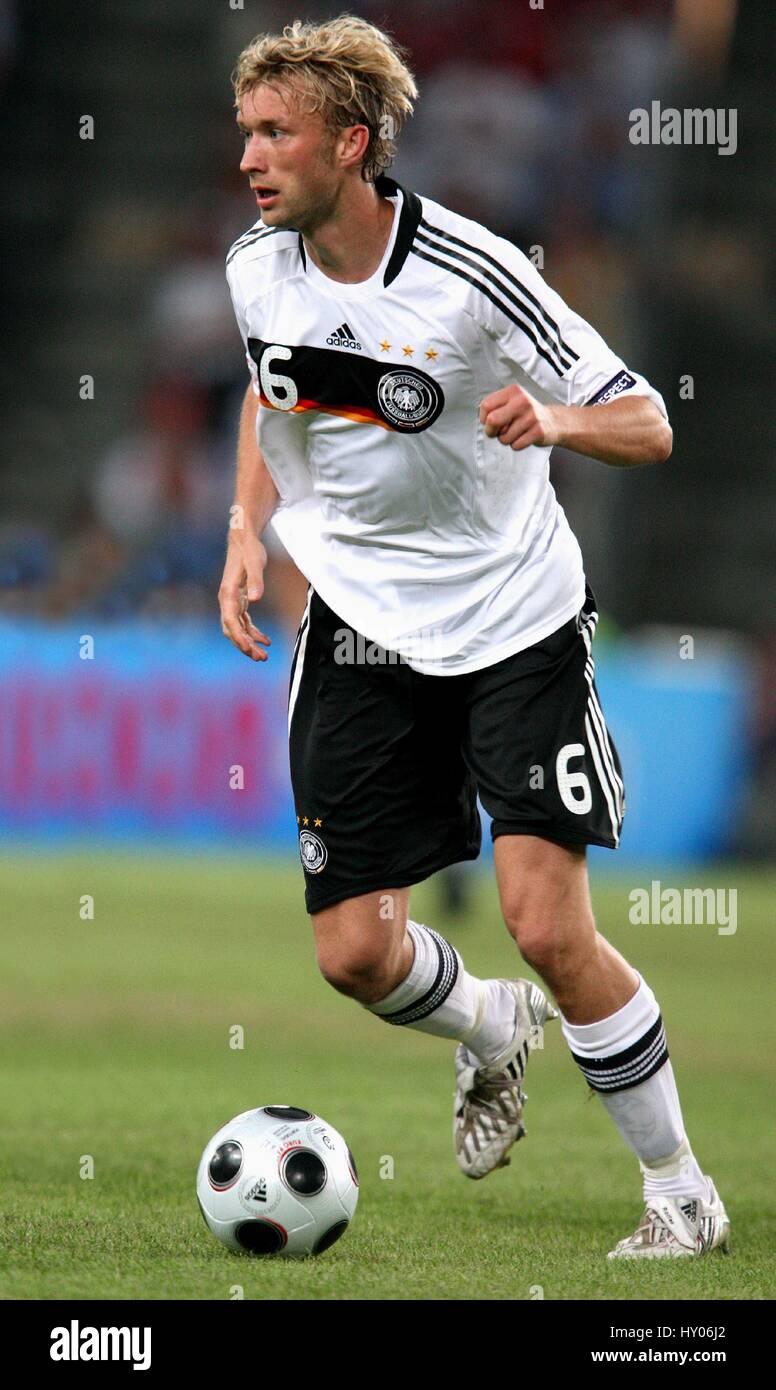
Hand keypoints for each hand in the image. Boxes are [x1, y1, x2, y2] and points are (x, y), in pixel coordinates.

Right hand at [218, 531, 271, 661]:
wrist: (243, 537)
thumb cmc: (249, 549)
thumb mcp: (255, 562)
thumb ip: (255, 580)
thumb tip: (256, 598)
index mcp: (228, 593)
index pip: (231, 621)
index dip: (240, 638)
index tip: (251, 649)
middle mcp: (227, 600)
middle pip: (232, 630)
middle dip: (244, 645)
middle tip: (260, 658)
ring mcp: (232, 601)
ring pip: (238, 628)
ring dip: (249, 642)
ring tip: (263, 655)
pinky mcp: (239, 599)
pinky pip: (244, 622)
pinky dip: (253, 632)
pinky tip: (266, 640)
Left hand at [479, 384, 559, 449]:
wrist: (553, 421)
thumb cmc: (526, 413)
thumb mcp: (512, 402)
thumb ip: (495, 407)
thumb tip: (482, 420)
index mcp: (513, 391)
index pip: (486, 405)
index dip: (484, 418)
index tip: (490, 422)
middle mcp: (522, 401)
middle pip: (493, 420)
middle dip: (491, 431)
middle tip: (496, 432)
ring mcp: (531, 416)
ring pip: (504, 438)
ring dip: (506, 439)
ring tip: (517, 432)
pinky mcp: (538, 431)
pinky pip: (515, 445)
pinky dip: (516, 445)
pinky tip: (524, 437)